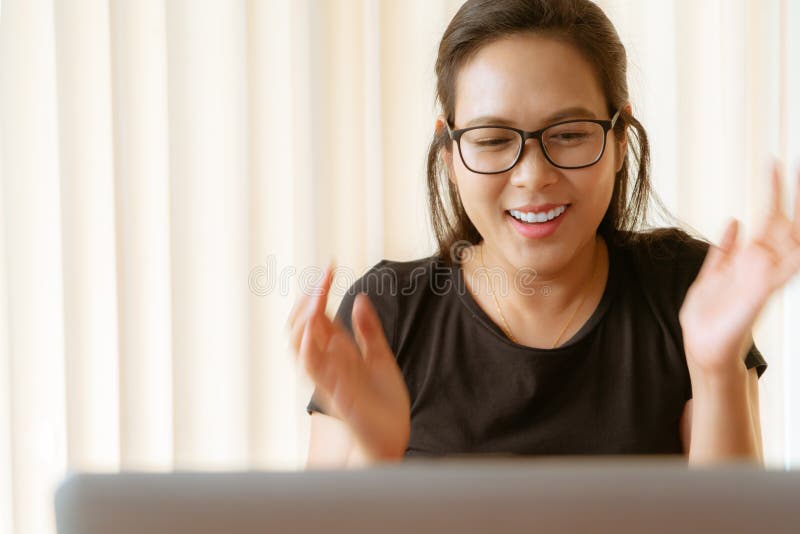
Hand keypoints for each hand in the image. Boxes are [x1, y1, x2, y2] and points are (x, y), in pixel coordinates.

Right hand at [285, 263, 410, 460]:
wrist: (391, 440)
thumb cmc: (383, 405)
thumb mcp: (380, 358)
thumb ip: (369, 331)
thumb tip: (359, 297)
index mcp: (338, 352)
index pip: (319, 315)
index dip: (319, 290)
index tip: (329, 266)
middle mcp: (328, 362)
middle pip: (301, 325)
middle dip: (308, 298)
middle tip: (323, 275)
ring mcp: (328, 377)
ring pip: (299, 343)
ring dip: (304, 317)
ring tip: (317, 294)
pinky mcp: (335, 392)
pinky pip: (312, 368)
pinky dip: (308, 346)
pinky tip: (313, 326)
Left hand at [679, 163, 799, 374]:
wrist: (703, 347)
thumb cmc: (708, 316)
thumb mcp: (711, 274)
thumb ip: (723, 250)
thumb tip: (734, 221)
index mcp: (750, 257)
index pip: (768, 216)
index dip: (773, 190)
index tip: (775, 163)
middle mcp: (762, 264)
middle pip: (785, 221)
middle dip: (791, 194)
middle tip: (796, 164)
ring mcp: (765, 278)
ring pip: (792, 239)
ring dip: (798, 215)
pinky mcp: (761, 292)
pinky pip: (785, 269)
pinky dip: (795, 253)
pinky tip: (797, 241)